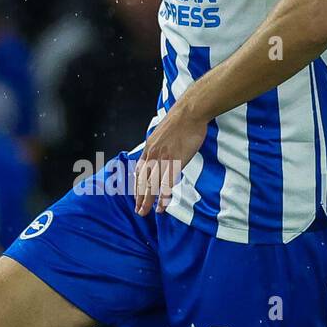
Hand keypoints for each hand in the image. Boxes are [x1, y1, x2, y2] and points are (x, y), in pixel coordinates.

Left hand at [134, 100, 207, 215]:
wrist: (189, 113)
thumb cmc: (181, 120)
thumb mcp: (163, 132)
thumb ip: (160, 143)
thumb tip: (162, 147)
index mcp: (149, 148)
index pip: (140, 171)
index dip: (137, 185)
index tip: (137, 195)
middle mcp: (152, 155)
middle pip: (143, 181)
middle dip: (139, 197)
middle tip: (138, 210)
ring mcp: (163, 160)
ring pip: (152, 185)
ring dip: (147, 201)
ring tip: (144, 213)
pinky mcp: (175, 163)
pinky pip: (166, 185)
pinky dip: (163, 198)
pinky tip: (161, 207)